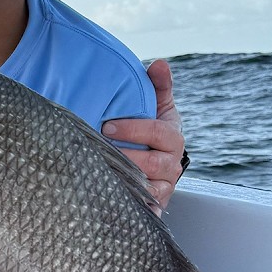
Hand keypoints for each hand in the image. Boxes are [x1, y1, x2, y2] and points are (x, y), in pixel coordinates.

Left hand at [102, 59, 184, 213]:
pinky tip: (108, 197)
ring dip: (122, 178)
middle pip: (153, 162)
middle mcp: (172, 163)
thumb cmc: (150, 129)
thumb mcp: (156, 106)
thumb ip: (158, 85)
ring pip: (147, 187)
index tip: (107, 126)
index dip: (133, 129)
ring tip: (98, 169)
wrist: (154, 162)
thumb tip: (160, 64)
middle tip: (99, 148)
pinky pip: (143, 206)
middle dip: (124, 155)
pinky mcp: (155, 204)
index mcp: (173, 137)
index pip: (159, 132)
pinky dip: (129, 203)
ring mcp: (164, 185)